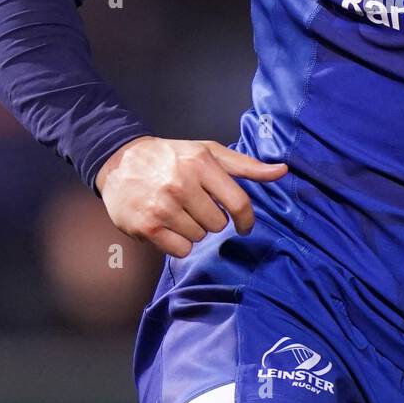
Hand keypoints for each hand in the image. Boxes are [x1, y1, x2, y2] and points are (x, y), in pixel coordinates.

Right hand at [95, 137, 287, 257]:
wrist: (120, 162)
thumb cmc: (171, 157)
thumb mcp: (208, 152)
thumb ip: (246, 166)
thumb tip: (282, 170)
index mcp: (201, 163)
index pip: (238, 203)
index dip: (246, 220)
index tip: (244, 225)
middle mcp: (182, 184)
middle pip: (218, 224)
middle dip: (211, 219)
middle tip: (194, 206)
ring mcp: (162, 206)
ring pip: (199, 238)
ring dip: (193, 230)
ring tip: (178, 212)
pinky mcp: (146, 226)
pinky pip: (180, 250)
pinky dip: (177, 243)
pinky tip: (167, 226)